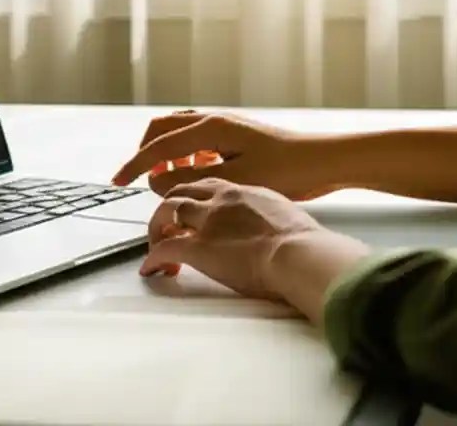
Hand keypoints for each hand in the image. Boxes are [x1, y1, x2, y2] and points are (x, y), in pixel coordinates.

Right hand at [112, 110, 333, 199]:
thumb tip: (158, 179)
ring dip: (166, 152)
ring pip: (179, 130)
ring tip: (170, 178)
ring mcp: (225, 124)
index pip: (159, 146)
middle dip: (145, 152)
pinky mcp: (235, 133)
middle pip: (162, 128)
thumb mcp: (233, 181)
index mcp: (210, 129)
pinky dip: (186, 153)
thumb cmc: (287, 172)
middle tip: (140, 177)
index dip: (134, 165)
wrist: (323, 161)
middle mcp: (214, 120)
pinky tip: (198, 173)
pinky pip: (197, 138)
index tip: (118, 181)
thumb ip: (189, 180)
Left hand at [140, 178, 323, 298]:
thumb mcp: (286, 216)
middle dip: (170, 208)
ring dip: (157, 229)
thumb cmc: (304, 243)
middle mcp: (221, 200)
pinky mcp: (198, 248)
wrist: (300, 254)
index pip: (208, 186)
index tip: (193, 210)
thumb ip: (270, 218)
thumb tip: (271, 232)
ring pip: (166, 211)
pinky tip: (152, 269)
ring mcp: (207, 222)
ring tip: (156, 245)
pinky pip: (164, 249)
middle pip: (181, 192)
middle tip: (167, 227)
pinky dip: (153, 259)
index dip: (195, 198)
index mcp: (244, 191)